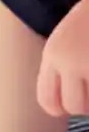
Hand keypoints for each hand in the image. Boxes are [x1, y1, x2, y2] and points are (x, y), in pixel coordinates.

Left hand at [38, 0, 88, 115]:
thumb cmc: (86, 24)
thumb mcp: (62, 44)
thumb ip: (59, 72)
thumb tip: (61, 107)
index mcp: (52, 55)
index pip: (47, 100)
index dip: (62, 108)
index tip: (74, 101)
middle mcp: (69, 59)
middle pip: (74, 106)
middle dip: (87, 106)